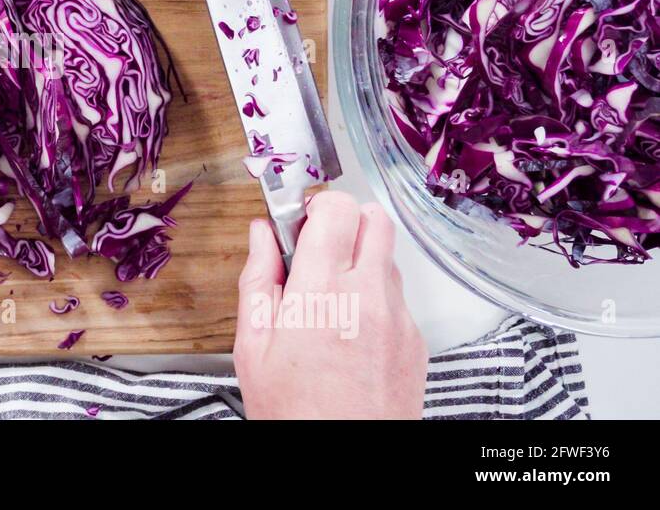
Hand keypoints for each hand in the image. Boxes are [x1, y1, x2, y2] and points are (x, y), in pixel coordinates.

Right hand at [233, 191, 427, 418]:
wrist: (346, 463)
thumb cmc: (296, 414)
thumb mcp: (254, 347)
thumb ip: (258, 280)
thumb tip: (261, 236)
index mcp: (322, 292)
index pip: (336, 208)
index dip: (314, 208)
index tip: (297, 227)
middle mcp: (369, 296)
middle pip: (374, 218)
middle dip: (344, 222)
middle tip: (317, 250)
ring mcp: (399, 318)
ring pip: (388, 256)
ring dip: (361, 259)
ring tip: (329, 299)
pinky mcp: (416, 340)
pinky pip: (398, 296)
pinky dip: (375, 298)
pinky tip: (349, 331)